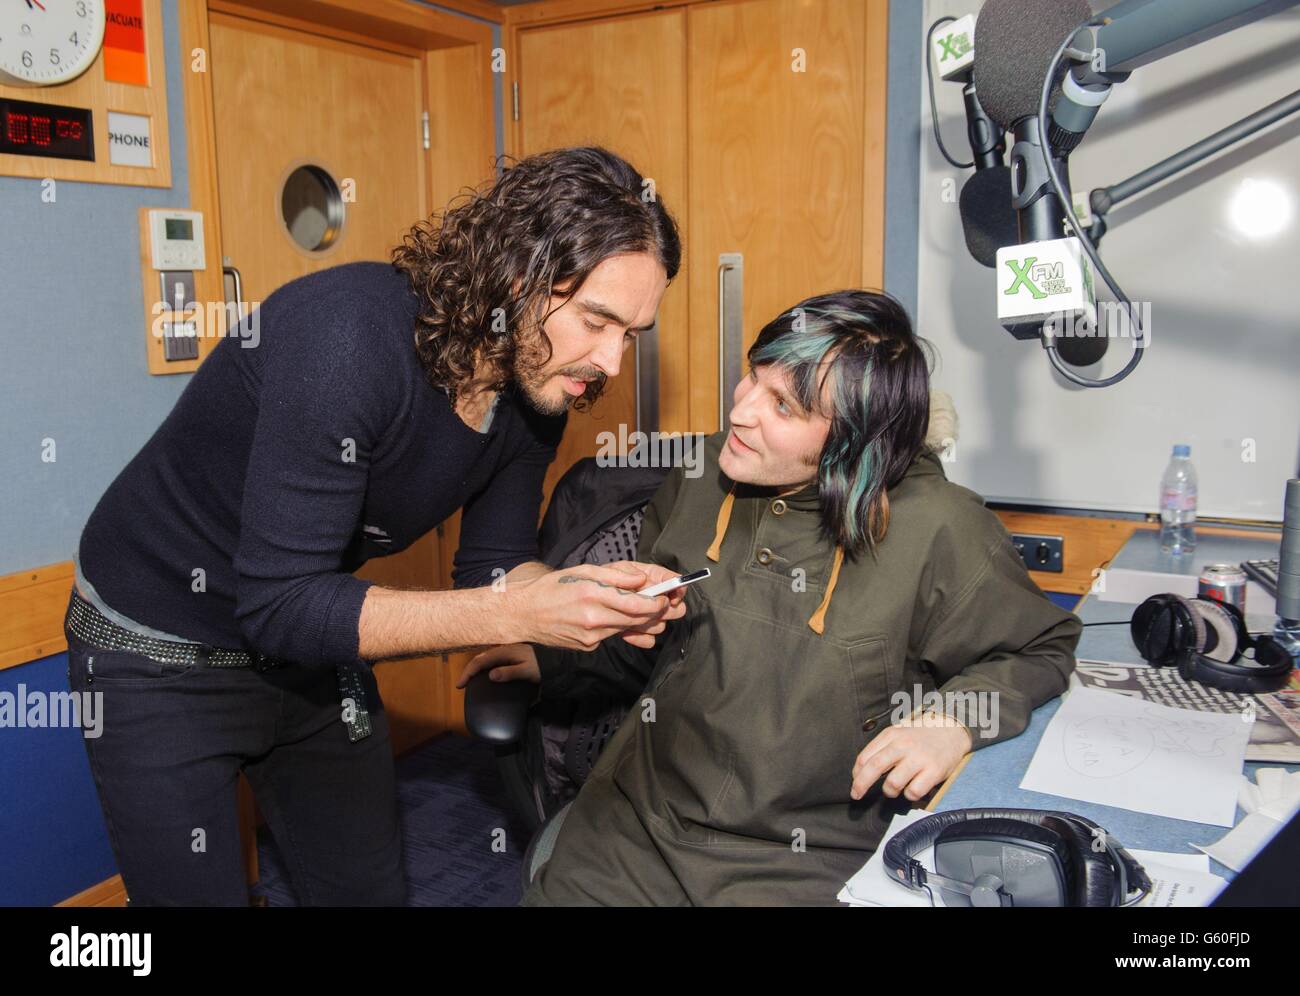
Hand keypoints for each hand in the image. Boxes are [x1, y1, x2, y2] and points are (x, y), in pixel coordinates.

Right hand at [456, 644, 538, 687]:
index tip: (460, 685)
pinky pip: (491, 660)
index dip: (468, 673)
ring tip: (469, 679)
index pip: (479, 661)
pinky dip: (483, 667)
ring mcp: (506, 652)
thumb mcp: (527, 671)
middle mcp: (502, 650)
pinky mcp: (509, 655)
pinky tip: (484, 674)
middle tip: (461, 684)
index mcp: (504, 653)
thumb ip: (510, 673)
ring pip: (484, 658)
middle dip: (468, 671)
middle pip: (479, 659)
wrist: (553, 660)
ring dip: (475, 668)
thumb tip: (491, 675)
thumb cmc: (541, 666)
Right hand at [510, 561, 684, 651]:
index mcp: (593, 595)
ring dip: (639, 620)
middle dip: (654, 613)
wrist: (524, 615)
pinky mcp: (588, 646)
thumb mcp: (583, 571)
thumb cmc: (551, 588)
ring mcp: (591, 636)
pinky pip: (611, 636)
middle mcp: (594, 619)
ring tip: (645, 610)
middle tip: (663, 605)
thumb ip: (615, 576)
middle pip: (636, 619)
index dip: (656, 603)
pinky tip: (616, 618)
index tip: (663, 598)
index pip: (637, 604)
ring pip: (626, 628)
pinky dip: (619, 627)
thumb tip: (641, 579)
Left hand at [849, 713, 972, 802]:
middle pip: (874, 768)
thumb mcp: (898, 734)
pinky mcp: (934, 771)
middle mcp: (904, 745)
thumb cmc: (920, 737)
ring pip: (893, 783)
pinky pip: (914, 792)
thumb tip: (860, 772)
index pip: (865, 756)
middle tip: (856, 795)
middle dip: (861, 785)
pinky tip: (912, 788)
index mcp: (891, 735)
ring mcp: (919, 758)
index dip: (856, 773)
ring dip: (889, 791)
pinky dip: (910, 795)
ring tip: (894, 789)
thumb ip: (880, 749)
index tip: (855, 782)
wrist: (951, 731)